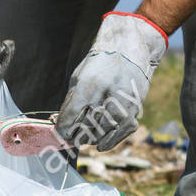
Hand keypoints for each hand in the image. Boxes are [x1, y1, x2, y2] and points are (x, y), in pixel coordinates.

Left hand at [57, 11, 167, 150]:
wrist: (129, 51)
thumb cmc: (99, 64)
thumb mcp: (79, 77)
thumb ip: (70, 102)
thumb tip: (59, 125)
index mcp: (90, 85)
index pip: (72, 115)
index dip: (63, 129)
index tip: (61, 133)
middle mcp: (108, 95)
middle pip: (87, 127)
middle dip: (76, 136)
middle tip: (72, 138)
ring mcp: (124, 103)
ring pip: (103, 132)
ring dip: (91, 139)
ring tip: (84, 138)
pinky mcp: (135, 109)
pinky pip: (121, 132)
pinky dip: (110, 141)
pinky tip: (100, 144)